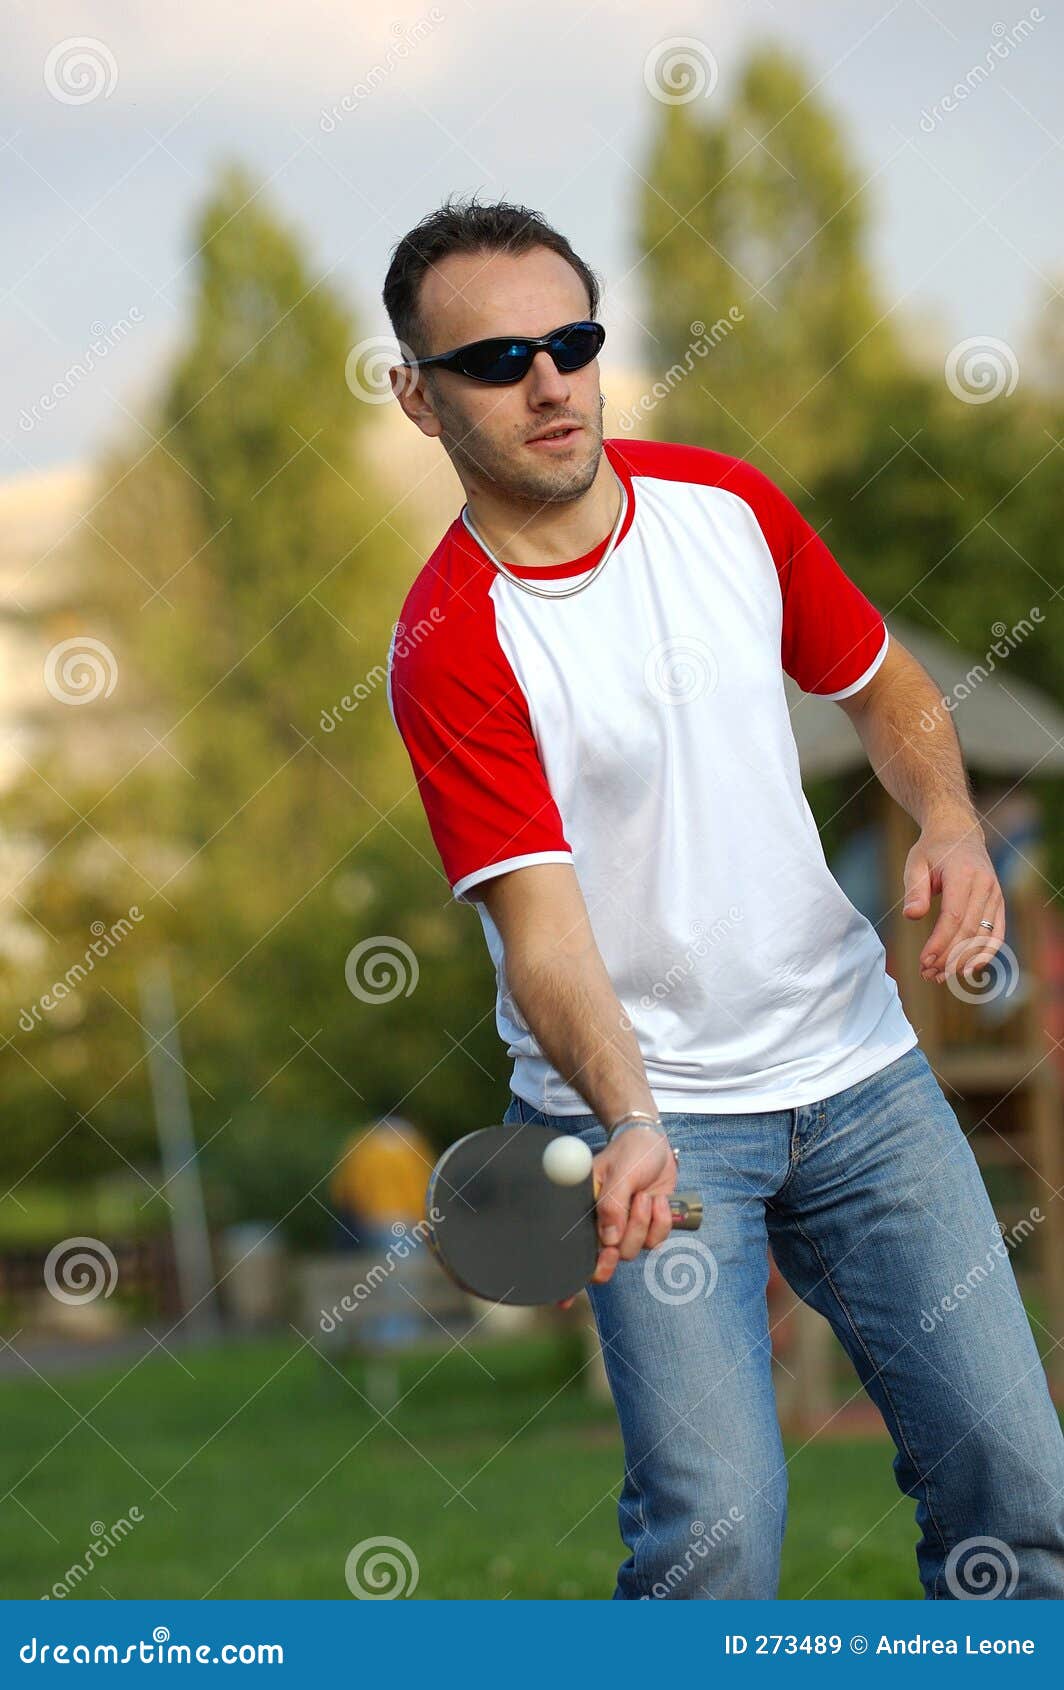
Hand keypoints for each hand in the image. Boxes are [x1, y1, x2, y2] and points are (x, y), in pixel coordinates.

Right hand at [555, 1125, 676, 1307]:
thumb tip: (609, 1239)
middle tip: (627, 1226)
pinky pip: (655, 1242)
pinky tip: (659, 1199)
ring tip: (645, 1195)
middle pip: (606, 1257)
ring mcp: (625, 1228)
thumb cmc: (631, 1152)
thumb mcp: (620, 1170)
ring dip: (644, 1222)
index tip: (563, 1299)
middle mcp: (602, 1224)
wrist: (655, 1145)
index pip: (573, 1246)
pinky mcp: (647, 1229)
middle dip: (622, 1243)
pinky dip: (661, 1222)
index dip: (569, 1274)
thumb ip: (613, 1204)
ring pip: (633, 1249)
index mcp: (586, 1210)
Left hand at [903, 810, 1004, 983]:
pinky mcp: (999, 903)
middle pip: (969, 930)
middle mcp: (985, 885)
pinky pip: (997, 933)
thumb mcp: (915, 863)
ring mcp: (996, 894)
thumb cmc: (933, 850)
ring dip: (964, 960)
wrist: (958, 833)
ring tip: (941, 976)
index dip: (940, 942)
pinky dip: (985, 953)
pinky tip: (969, 969)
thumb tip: (912, 916)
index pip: (954, 916)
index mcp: (964, 874)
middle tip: (927, 974)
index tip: (924, 961)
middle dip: (948, 956)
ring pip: (984, 935)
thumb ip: (915, 890)